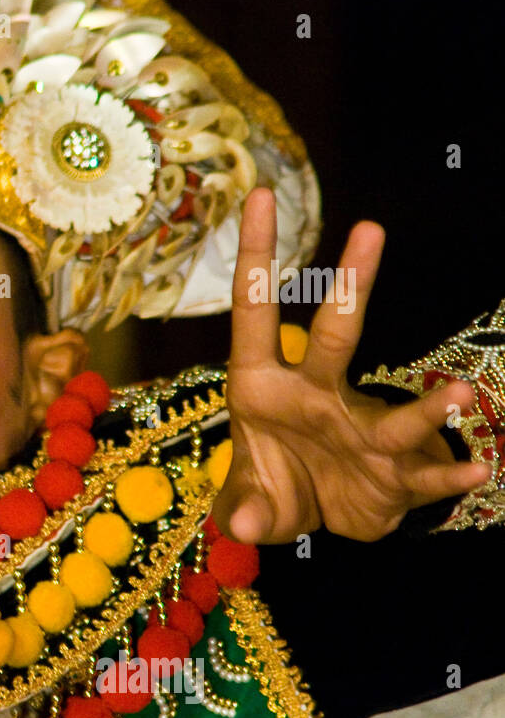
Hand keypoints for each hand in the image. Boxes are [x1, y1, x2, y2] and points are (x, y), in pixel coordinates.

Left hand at [211, 187, 490, 543]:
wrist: (320, 516)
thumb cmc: (274, 486)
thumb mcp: (247, 501)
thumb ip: (240, 510)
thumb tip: (240, 524)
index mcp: (263, 385)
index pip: (254, 313)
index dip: (255, 256)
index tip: (259, 193)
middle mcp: (315, 394)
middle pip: (333, 335)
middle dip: (351, 286)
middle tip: (370, 231)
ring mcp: (359, 431)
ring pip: (395, 414)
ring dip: (428, 407)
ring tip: (460, 395)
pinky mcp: (394, 474)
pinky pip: (424, 473)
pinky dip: (448, 474)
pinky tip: (477, 470)